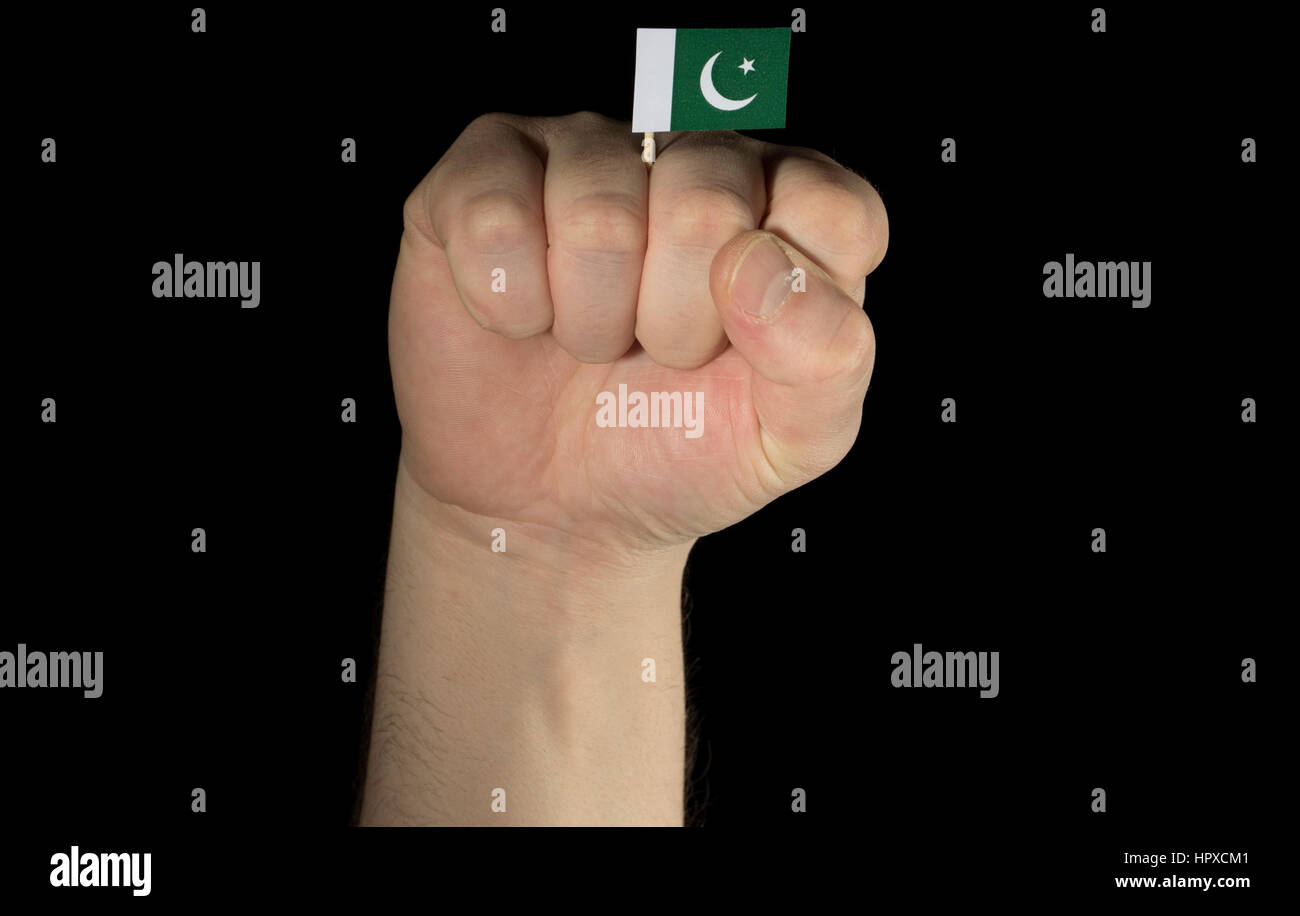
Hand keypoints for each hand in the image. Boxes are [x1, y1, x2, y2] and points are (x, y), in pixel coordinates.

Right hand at [389, 111, 887, 559]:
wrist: (550, 505)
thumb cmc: (673, 449)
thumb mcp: (787, 439)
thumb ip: (827, 357)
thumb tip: (761, 265)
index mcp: (788, 209)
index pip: (832, 208)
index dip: (782, 303)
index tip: (743, 352)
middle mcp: (692, 157)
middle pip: (706, 199)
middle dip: (674, 321)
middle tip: (653, 351)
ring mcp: (585, 154)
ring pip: (597, 210)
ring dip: (588, 317)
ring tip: (587, 337)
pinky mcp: (484, 171)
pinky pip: (493, 213)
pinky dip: (506, 302)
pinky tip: (519, 319)